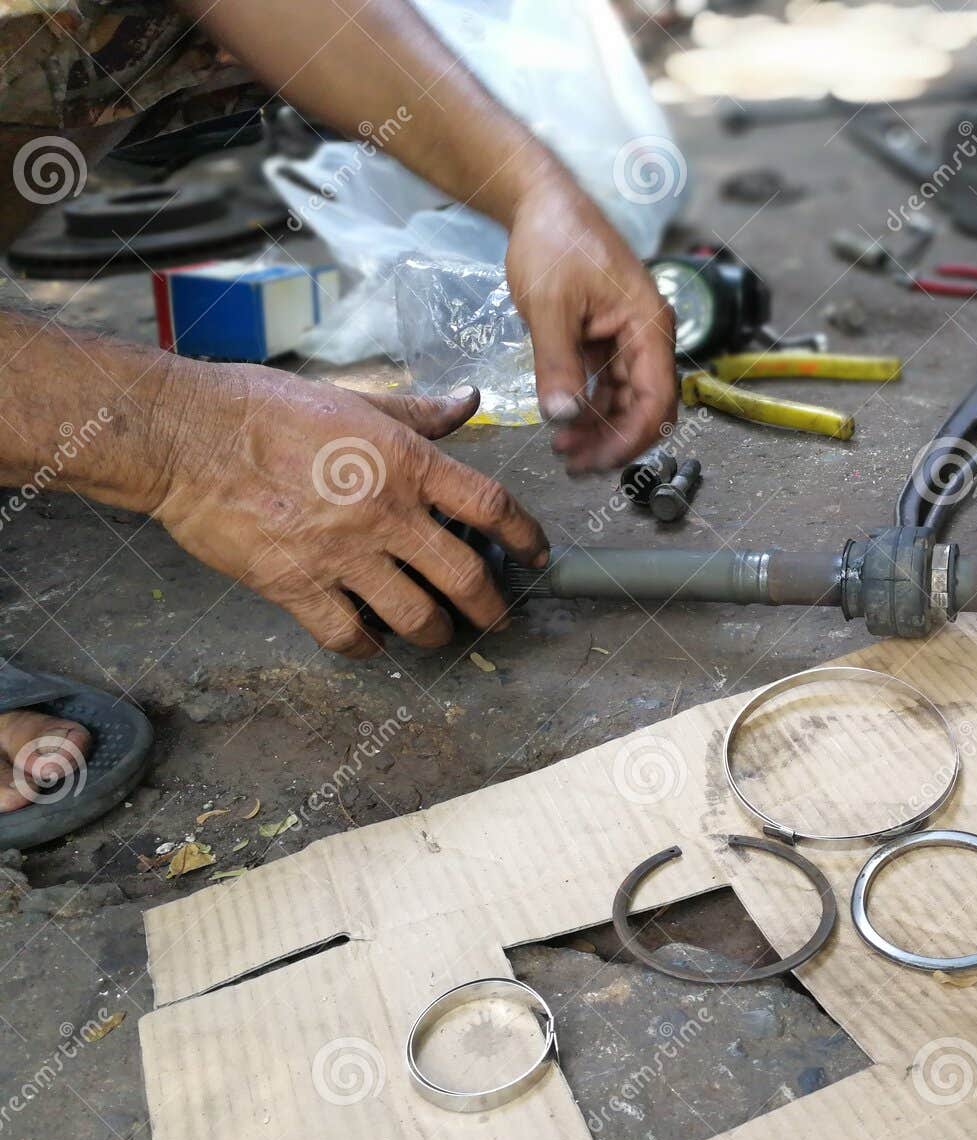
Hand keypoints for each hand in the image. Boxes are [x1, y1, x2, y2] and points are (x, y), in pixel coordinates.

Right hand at [150, 364, 546, 658]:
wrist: (187, 435)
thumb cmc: (266, 409)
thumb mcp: (356, 401)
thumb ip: (419, 414)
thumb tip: (468, 402)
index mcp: (406, 463)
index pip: (492, 505)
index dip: (526, 536)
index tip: (535, 554)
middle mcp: (385, 513)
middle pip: (466, 577)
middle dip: (491, 606)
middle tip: (495, 616)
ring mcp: (342, 555)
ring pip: (416, 617)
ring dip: (435, 632)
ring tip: (437, 632)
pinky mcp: (296, 586)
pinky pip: (348, 636)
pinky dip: (367, 647)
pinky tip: (372, 643)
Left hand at [504, 177, 678, 471]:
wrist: (540, 202)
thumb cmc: (554, 240)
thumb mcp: (550, 307)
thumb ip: (558, 365)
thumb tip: (563, 418)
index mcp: (648, 326)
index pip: (657, 399)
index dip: (630, 438)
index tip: (598, 462)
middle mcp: (647, 335)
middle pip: (644, 406)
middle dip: (612, 440)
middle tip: (574, 464)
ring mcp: (627, 337)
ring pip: (624, 400)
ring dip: (598, 428)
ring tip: (563, 449)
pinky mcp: (606, 337)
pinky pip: (606, 383)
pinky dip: (588, 406)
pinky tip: (563, 421)